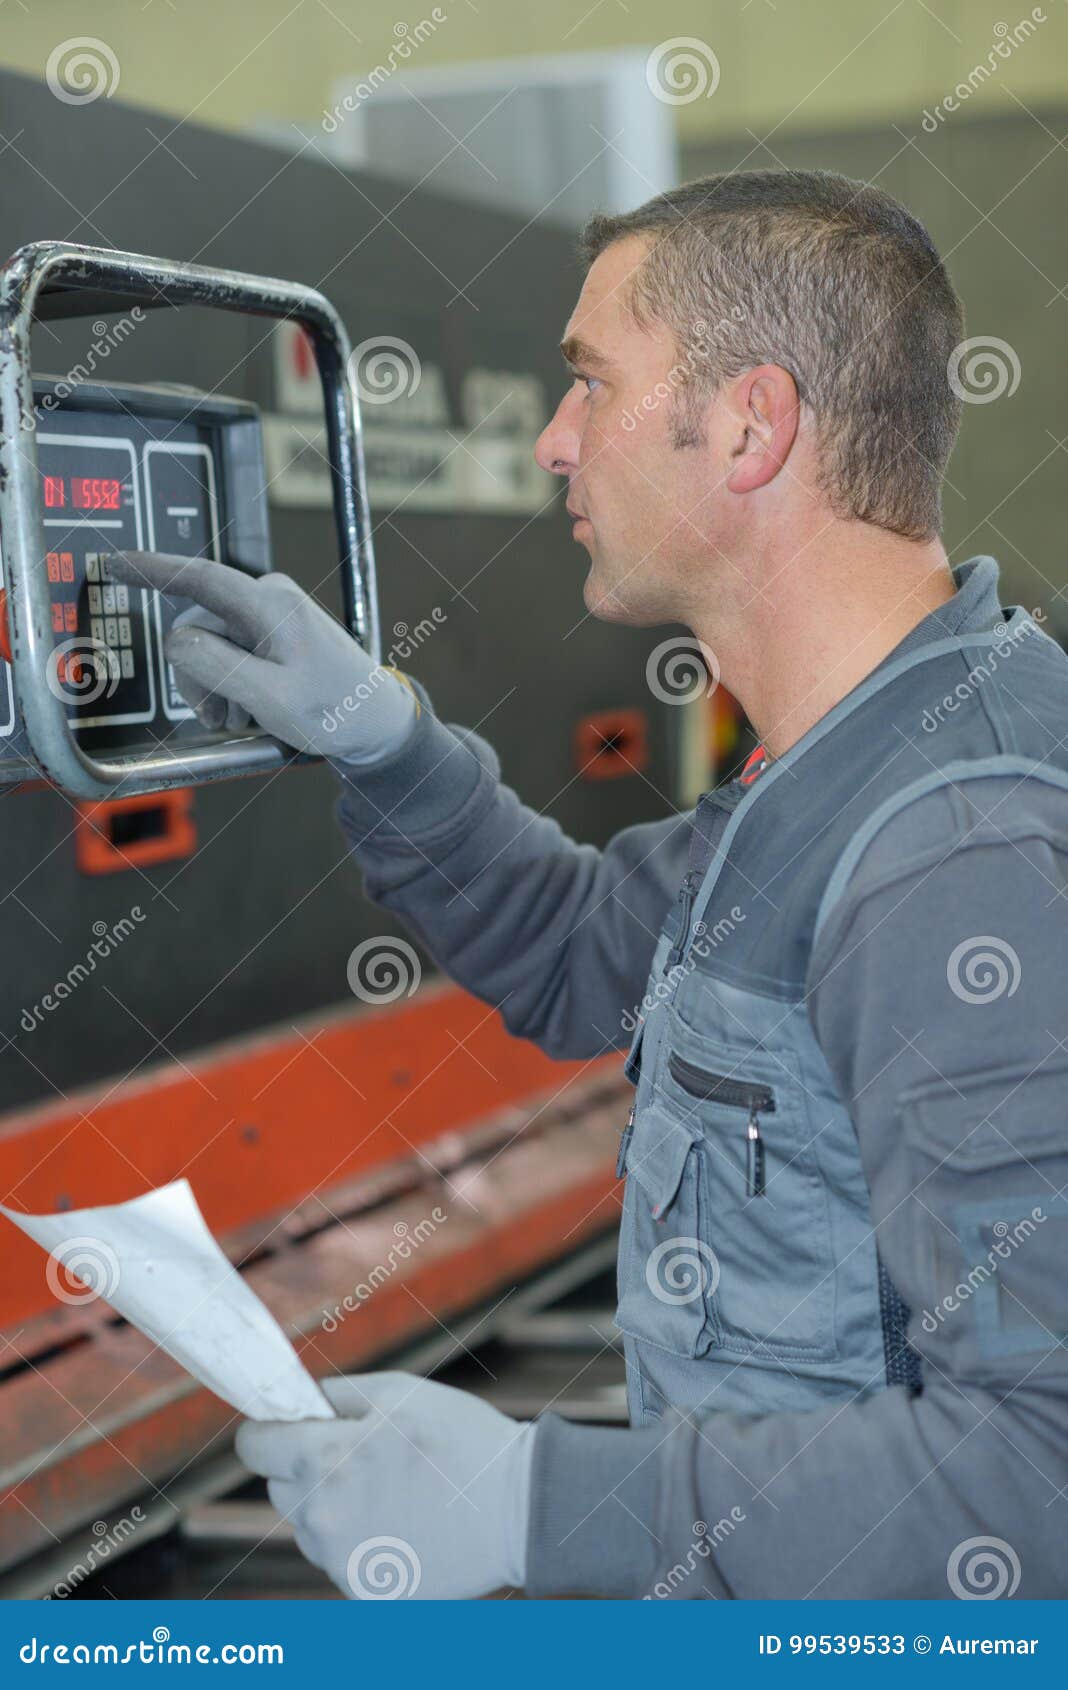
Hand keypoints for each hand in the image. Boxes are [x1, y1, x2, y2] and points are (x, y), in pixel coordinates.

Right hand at [105, 552, 417, 762]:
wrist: (377, 723)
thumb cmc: (336, 712)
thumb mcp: (271, 699)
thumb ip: (217, 667)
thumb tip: (175, 640)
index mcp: (271, 605)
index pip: (200, 578)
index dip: (151, 570)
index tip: (113, 564)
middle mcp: (269, 598)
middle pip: (198, 628)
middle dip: (198, 675)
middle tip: (220, 718)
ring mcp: (272, 613)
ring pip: (210, 644)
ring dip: (214, 685)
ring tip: (239, 718)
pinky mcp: (274, 629)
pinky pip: (230, 650)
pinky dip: (229, 682)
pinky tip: (248, 709)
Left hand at [235, 1372, 536, 1599]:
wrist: (518, 1508)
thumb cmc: (461, 1440)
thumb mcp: (399, 1392)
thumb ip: (338, 1394)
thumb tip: (302, 1400)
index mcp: (325, 1460)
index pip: (254, 1446)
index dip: (269, 1430)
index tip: (286, 1427)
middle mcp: (323, 1517)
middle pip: (281, 1489)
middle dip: (307, 1468)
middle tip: (358, 1456)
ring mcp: (342, 1563)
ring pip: (311, 1527)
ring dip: (333, 1507)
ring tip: (391, 1492)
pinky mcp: (365, 1594)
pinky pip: (341, 1559)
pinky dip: (361, 1541)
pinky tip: (404, 1524)